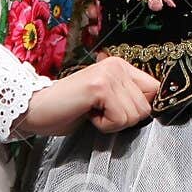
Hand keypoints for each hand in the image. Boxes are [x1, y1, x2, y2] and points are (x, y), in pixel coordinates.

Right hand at [13, 55, 160, 137]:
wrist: (35, 110)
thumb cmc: (68, 109)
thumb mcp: (105, 100)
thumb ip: (126, 98)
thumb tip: (152, 109)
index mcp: (121, 66)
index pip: (156, 89)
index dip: (142, 108)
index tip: (119, 113)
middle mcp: (117, 65)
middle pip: (146, 106)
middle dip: (124, 119)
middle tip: (99, 112)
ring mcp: (109, 74)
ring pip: (135, 114)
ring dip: (113, 122)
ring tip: (92, 112)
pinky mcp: (100, 87)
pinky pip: (120, 118)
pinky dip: (104, 125)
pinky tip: (87, 114)